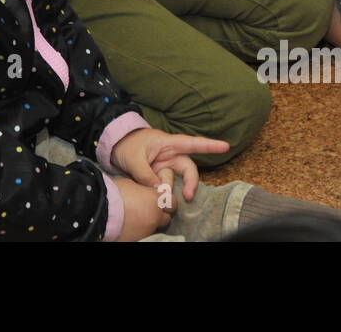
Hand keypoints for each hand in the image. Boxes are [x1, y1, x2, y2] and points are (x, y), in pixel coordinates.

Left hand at [110, 127, 230, 201]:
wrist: (114, 146)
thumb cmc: (126, 145)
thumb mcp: (134, 159)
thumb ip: (146, 175)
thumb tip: (159, 191)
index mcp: (168, 143)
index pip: (192, 143)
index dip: (209, 145)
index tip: (225, 146)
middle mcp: (171, 154)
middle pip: (188, 168)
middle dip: (191, 182)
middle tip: (188, 197)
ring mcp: (166, 165)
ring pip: (178, 180)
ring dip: (174, 190)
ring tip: (165, 197)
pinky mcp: (160, 174)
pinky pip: (168, 185)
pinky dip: (165, 192)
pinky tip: (159, 197)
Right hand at [113, 175, 173, 240]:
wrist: (102, 211)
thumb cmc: (115, 193)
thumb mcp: (131, 184)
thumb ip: (143, 189)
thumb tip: (146, 192)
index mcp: (156, 199)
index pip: (173, 202)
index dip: (167, 201)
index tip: (160, 200)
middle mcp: (156, 216)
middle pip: (167, 218)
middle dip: (160, 214)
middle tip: (150, 210)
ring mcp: (149, 230)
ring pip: (156, 227)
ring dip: (150, 222)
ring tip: (138, 218)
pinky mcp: (140, 238)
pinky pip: (145, 234)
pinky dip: (140, 230)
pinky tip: (131, 225)